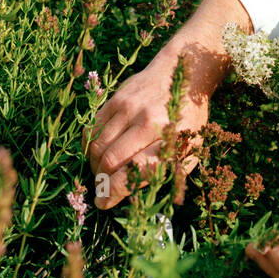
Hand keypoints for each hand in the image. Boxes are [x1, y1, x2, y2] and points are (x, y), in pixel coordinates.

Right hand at [86, 43, 210, 208]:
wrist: (182, 74)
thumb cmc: (187, 119)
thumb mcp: (188, 150)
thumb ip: (166, 173)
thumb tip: (136, 201)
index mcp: (170, 139)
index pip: (134, 172)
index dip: (115, 192)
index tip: (105, 203)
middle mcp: (148, 121)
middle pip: (110, 162)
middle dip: (101, 182)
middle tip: (103, 190)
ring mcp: (129, 108)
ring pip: (97, 147)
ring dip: (95, 166)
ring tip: (102, 173)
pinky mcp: (116, 98)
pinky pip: (92, 130)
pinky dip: (91, 147)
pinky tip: (100, 153)